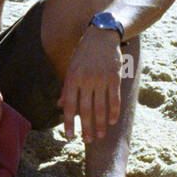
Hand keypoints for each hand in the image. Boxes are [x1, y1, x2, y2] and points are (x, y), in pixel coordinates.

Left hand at [57, 27, 122, 141]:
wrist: (102, 35)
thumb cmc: (84, 53)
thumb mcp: (71, 67)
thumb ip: (67, 87)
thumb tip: (61, 106)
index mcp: (73, 78)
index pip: (70, 105)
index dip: (69, 122)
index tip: (70, 136)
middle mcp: (86, 80)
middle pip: (86, 109)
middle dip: (87, 127)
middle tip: (88, 141)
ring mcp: (101, 79)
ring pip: (101, 107)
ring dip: (101, 124)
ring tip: (100, 135)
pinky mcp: (115, 78)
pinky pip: (114, 99)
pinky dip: (114, 112)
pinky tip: (112, 122)